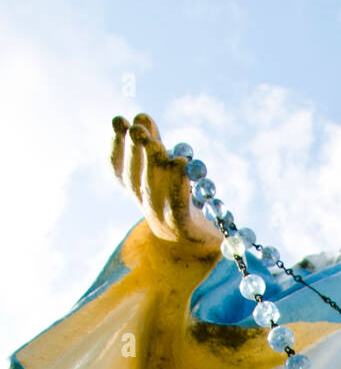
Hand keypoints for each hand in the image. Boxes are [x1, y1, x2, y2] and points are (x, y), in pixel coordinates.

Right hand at [110, 111, 221, 258]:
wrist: (197, 251)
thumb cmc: (179, 205)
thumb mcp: (163, 171)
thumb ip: (154, 145)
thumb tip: (142, 117)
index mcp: (137, 193)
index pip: (118, 170)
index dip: (116, 146)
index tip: (118, 120)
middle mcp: (145, 206)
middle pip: (136, 178)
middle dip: (135, 150)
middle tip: (137, 127)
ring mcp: (162, 219)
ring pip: (152, 190)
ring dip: (152, 164)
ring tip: (153, 142)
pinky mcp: (184, 228)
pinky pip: (177, 205)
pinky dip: (177, 185)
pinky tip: (180, 163)